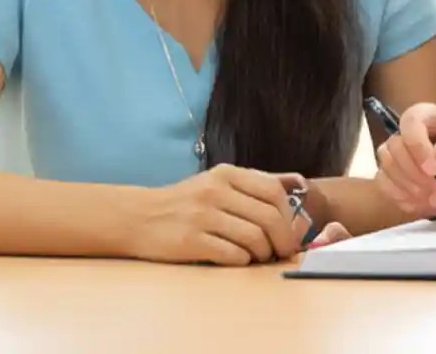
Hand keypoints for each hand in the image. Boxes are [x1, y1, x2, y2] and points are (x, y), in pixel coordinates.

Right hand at [131, 164, 313, 265]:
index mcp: (226, 174)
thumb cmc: (185, 203)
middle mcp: (214, 191)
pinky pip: (232, 254)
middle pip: (269, 218)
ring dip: (263, 253)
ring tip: (258, 256)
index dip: (290, 216)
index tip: (290, 231)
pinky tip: (237, 259)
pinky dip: (242, 260)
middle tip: (282, 252)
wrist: (138, 217)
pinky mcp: (189, 241)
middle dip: (283, 240)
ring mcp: (201, 216)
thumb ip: (254, 183)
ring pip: (253, 238)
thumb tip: (298, 182)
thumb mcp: (217, 182)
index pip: (274, 192)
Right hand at [374, 102, 435, 218]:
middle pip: (394, 148)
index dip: (419, 148)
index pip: (410, 123)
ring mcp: (393, 153)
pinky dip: (402, 198)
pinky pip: (383, 184)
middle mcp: (404, 132)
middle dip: (417, 175)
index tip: (435, 171)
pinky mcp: (387, 174)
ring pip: (387, 167)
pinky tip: (423, 203)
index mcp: (426, 116)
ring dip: (411, 189)